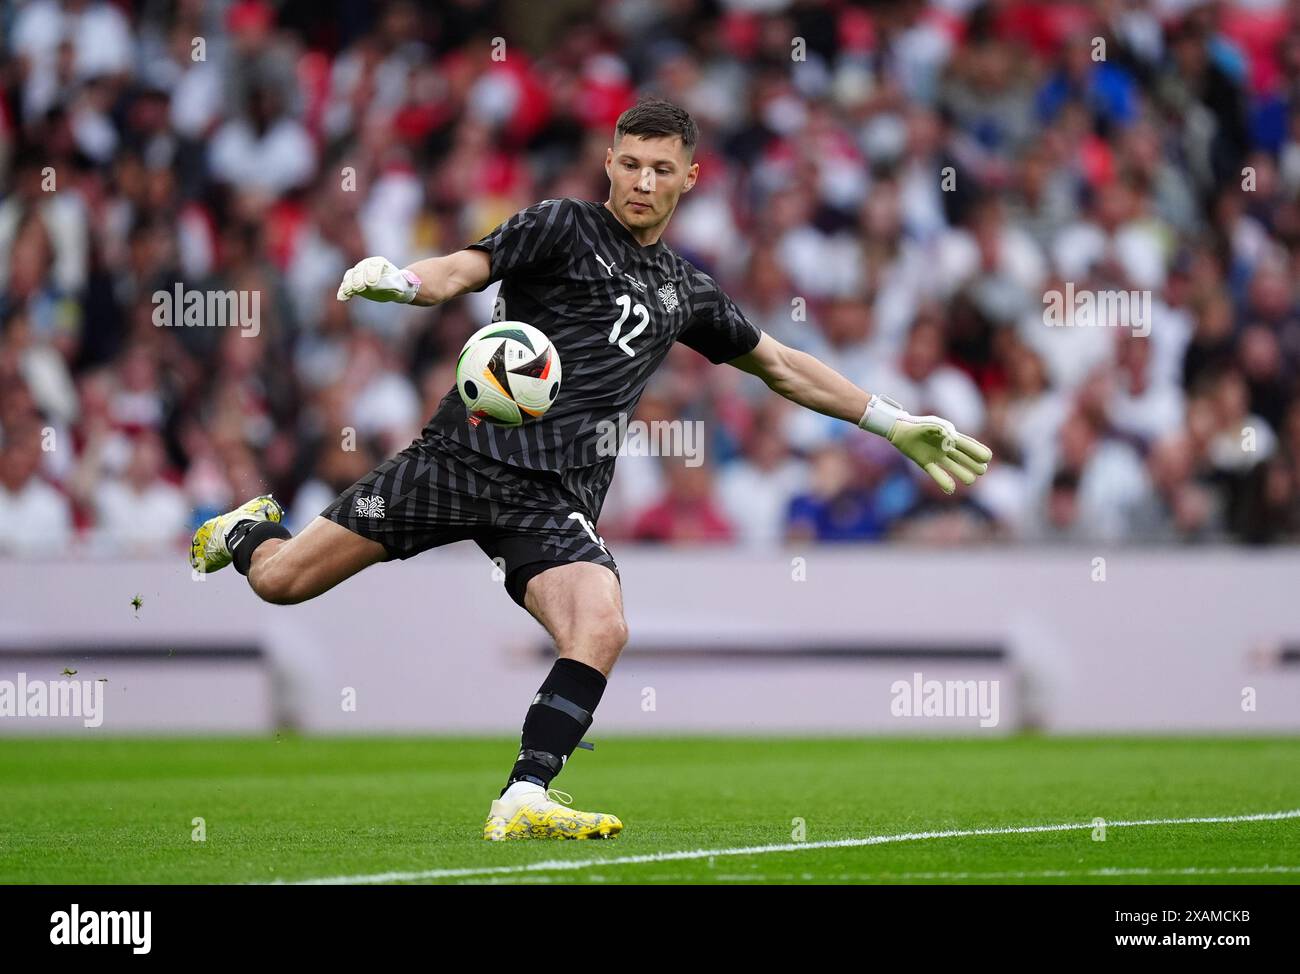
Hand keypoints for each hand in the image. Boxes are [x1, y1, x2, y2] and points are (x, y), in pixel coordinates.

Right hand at [336, 256, 420, 303]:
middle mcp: (367, 266)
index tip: (372, 283)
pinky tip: (342, 298)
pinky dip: (343, 291)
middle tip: (360, 288)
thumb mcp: (399, 284)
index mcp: (379, 263)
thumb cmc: (397, 285)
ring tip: (349, 292)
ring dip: (349, 284)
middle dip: (359, 279)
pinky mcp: (354, 283)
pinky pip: (346, 285)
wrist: (392, 287)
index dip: (372, 273)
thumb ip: (393, 284)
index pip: (374, 265)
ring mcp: (359, 273)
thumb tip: (395, 287)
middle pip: (360, 270)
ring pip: (351, 276)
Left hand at [859, 394, 991, 493]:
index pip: (971, 446)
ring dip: (963, 474)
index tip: (987, 459)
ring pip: (955, 468)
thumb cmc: (918, 424)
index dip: (980, 452)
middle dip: (976, 465)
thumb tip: (952, 437)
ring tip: (970, 480)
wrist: (899, 429)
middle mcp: (948, 449)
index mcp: (953, 437)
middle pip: (967, 460)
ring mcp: (938, 457)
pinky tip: (951, 489)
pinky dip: (944, 482)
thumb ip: (943, 429)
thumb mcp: (932, 424)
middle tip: (980, 470)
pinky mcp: (926, 463)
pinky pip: (937, 474)